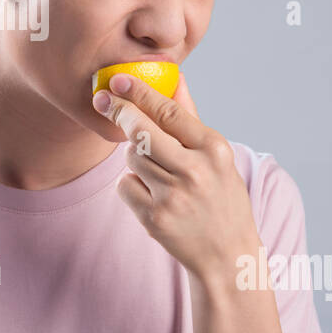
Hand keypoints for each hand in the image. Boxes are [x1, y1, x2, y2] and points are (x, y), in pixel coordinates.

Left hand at [92, 71, 261, 285]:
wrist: (227, 254)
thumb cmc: (221, 196)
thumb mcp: (218, 156)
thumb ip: (190, 118)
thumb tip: (174, 78)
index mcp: (213, 150)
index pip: (169, 111)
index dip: (139, 92)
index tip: (119, 78)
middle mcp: (194, 171)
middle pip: (141, 131)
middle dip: (120, 112)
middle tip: (104, 100)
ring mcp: (172, 197)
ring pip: (130, 157)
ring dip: (134, 156)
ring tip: (156, 169)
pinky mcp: (153, 219)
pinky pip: (124, 185)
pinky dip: (132, 184)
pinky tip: (152, 194)